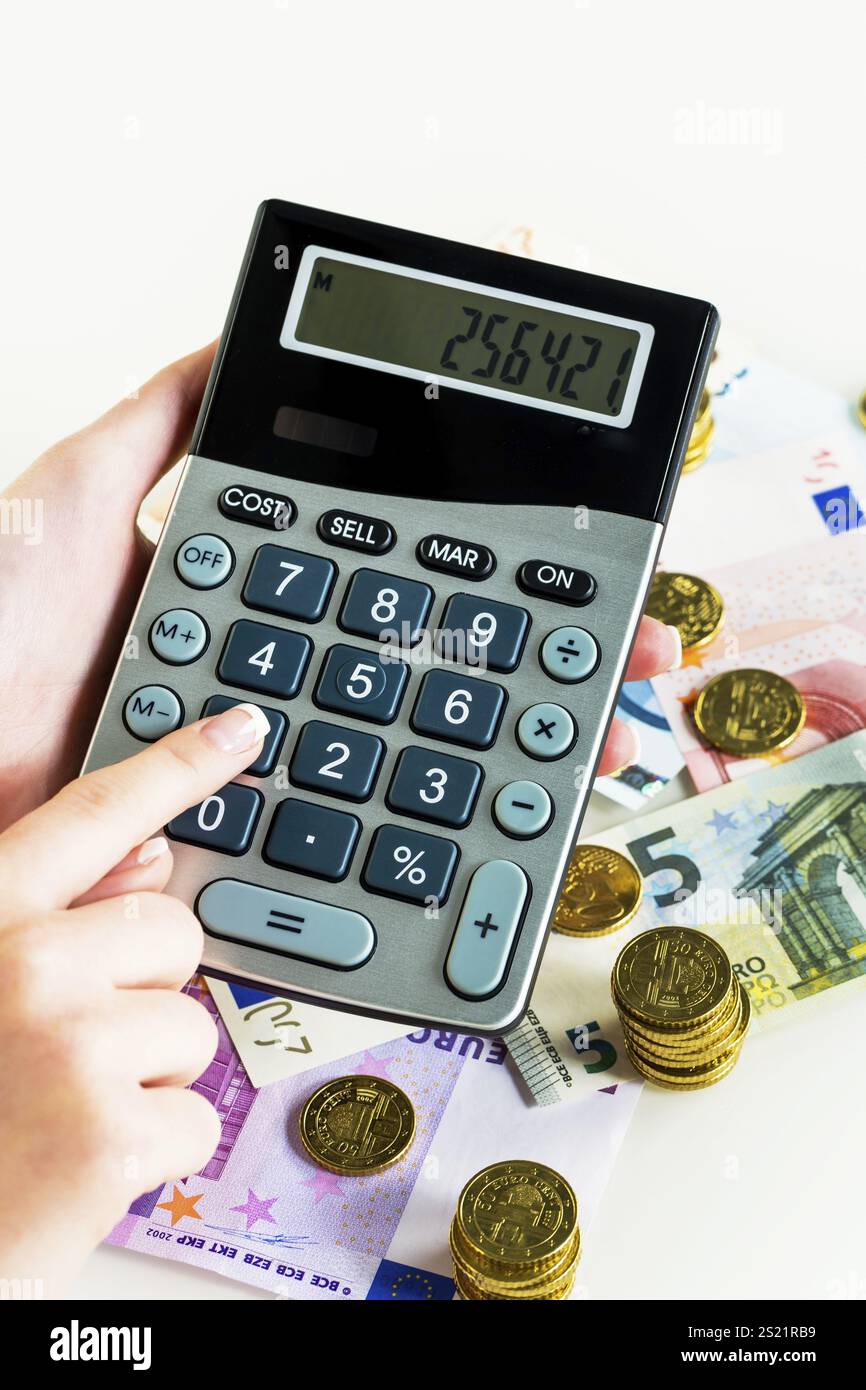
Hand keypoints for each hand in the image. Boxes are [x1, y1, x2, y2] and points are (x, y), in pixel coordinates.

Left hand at [0, 340, 676, 825]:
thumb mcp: (80, 495)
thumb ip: (161, 426)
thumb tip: (235, 342)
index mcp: (266, 616)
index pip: (413, 593)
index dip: (505, 583)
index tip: (588, 569)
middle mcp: (283, 702)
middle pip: (443, 689)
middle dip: (555, 681)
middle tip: (637, 664)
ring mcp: (270, 786)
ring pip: (424, 782)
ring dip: (529, 775)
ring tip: (607, 751)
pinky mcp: (247, 861)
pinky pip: (357, 864)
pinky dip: (442, 866)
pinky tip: (511, 852)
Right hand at [0, 701, 268, 1294]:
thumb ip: (54, 919)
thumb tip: (151, 858)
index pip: (95, 815)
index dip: (177, 764)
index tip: (240, 728)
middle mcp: (22, 964)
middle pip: (172, 934)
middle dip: (144, 992)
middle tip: (66, 1050)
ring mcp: (69, 1043)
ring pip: (193, 1026)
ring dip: (147, 1075)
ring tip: (62, 1110)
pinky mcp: (110, 1134)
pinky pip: (197, 1116)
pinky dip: (155, 1149)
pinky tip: (82, 1162)